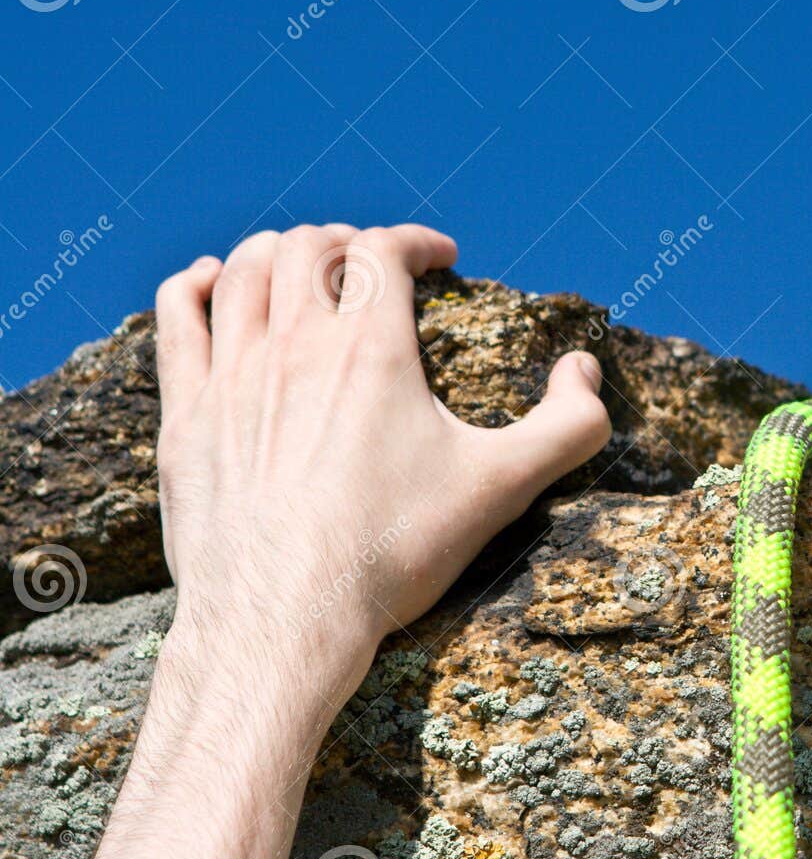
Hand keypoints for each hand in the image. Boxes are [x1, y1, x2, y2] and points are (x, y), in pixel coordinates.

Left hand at [66, 223, 609, 858]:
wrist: (284, 618)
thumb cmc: (395, 553)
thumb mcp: (503, 488)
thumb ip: (567, 427)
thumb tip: (586, 370)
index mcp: (372, 348)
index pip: (383, 251)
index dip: (415, 241)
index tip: (438, 258)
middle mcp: (296, 344)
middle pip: (309, 247)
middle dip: (347, 241)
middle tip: (371, 264)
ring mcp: (232, 374)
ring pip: (243, 270)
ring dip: (276, 251)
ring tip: (301, 263)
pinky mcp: (186, 413)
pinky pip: (178, 315)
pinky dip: (197, 283)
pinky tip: (211, 283)